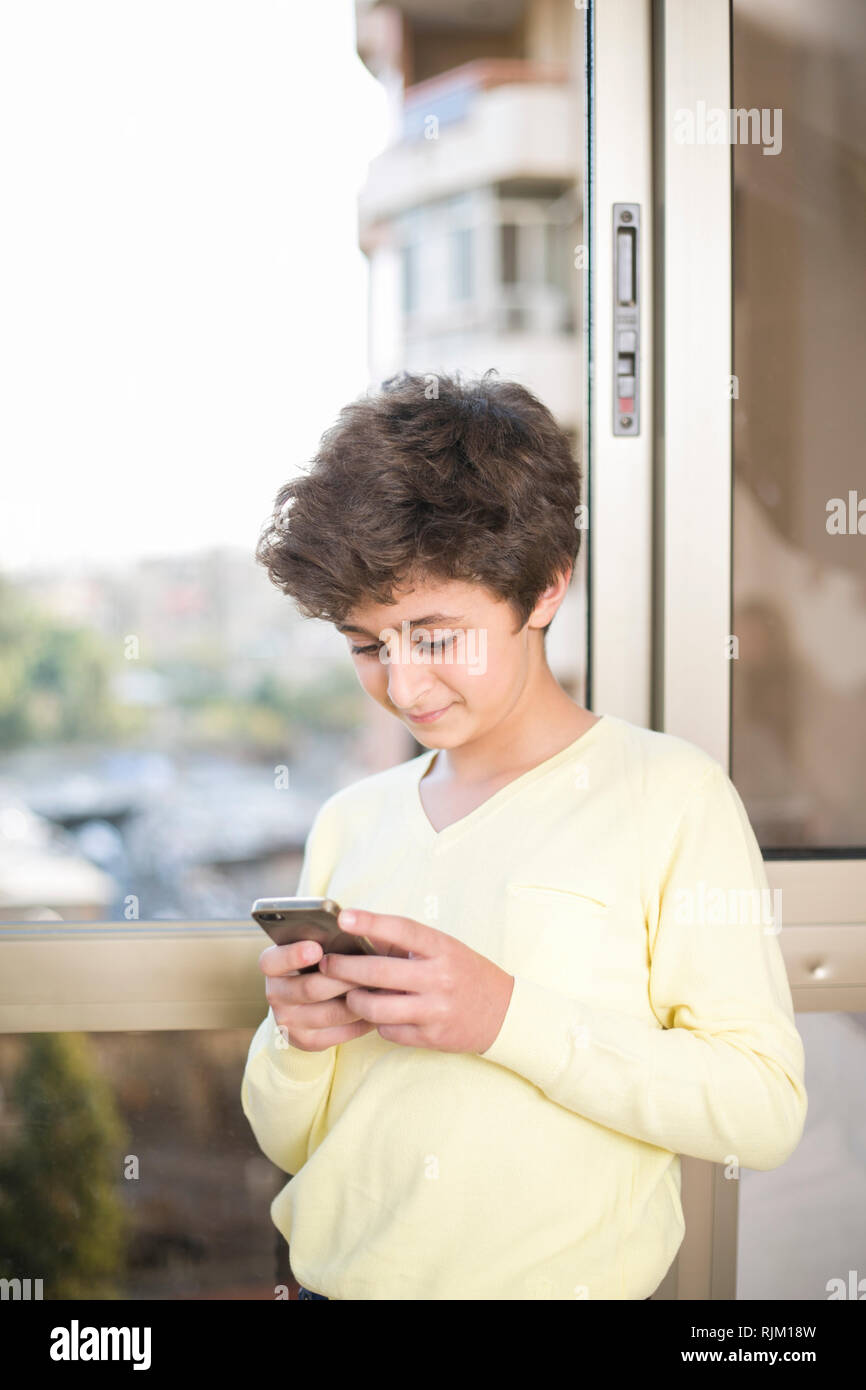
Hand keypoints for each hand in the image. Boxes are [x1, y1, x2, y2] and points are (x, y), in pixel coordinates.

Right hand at [257, 931, 413, 1051]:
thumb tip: (352, 930)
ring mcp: (288, 1021)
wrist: (314, 1000)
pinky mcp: (306, 1041)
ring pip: (330, 1013)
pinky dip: (362, 1020)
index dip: (293, 955)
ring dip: (359, 1000)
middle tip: (372, 968)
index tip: (317, 948)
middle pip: (310, 988)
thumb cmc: (321, 961)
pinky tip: (379, 1006)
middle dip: (344, 979)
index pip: (272, 961)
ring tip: (383, 987)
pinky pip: (340, 1033)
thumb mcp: (317, 945)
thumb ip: (326, 939)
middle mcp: (275, 994)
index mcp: (273, 965)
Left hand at [319, 909, 514, 1053]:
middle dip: (344, 968)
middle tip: (326, 964)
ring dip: (355, 1001)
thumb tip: (362, 933)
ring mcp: (435, 1009)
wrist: (503, 1013)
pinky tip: (381, 1015)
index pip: (402, 930)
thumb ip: (407, 944)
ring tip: (350, 995)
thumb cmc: (465, 973)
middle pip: (379, 972)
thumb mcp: (444, 949)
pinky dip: (379, 1022)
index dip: (371, 922)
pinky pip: (389, 1030)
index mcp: (442, 949)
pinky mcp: (431, 1037)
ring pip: (377, 1007)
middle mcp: (440, 978)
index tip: (344, 917)